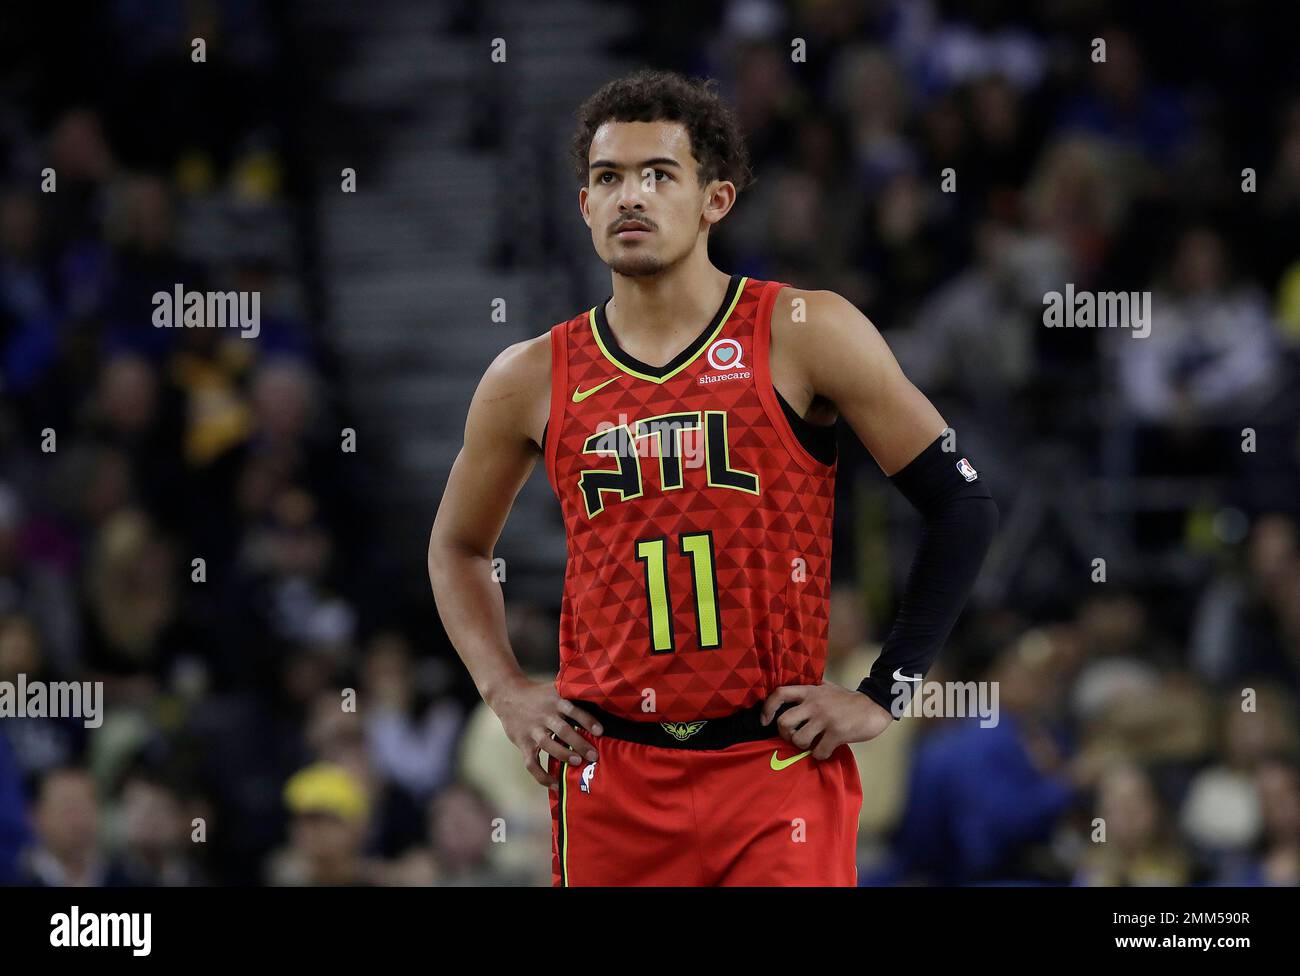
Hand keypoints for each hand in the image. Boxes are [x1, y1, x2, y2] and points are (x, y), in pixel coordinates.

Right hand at [489, 676, 601, 788]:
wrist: (507, 695)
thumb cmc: (538, 695)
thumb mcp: (554, 689)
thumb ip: (572, 697)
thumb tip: (601, 704)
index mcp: (555, 701)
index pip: (573, 710)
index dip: (587, 720)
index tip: (601, 731)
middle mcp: (544, 715)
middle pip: (563, 730)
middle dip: (579, 743)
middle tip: (594, 755)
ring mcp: (533, 730)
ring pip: (548, 745)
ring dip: (563, 755)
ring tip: (578, 763)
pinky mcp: (523, 743)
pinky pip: (532, 763)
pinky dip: (543, 776)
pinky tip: (556, 784)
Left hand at [760, 682, 892, 758]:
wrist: (875, 705)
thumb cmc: (848, 699)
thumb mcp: (827, 688)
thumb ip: (810, 692)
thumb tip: (790, 698)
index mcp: (810, 691)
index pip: (780, 693)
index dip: (767, 708)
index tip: (765, 721)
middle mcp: (814, 703)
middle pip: (784, 722)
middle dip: (786, 734)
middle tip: (795, 737)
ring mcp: (825, 718)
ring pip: (799, 740)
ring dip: (804, 747)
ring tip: (813, 744)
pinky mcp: (837, 732)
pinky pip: (818, 751)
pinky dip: (820, 755)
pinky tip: (827, 750)